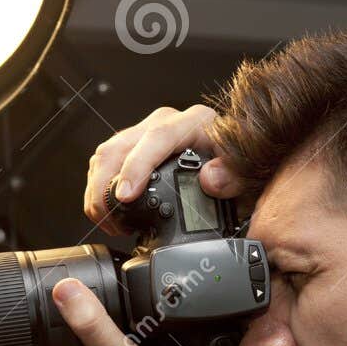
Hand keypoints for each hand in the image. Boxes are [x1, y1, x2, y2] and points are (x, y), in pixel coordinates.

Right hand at [84, 105, 246, 235]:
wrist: (237, 164)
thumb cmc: (240, 168)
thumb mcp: (247, 175)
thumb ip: (233, 176)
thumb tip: (210, 179)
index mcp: (195, 123)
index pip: (157, 139)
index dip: (137, 167)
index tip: (126, 195)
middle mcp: (167, 123)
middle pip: (120, 146)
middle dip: (106, 187)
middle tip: (111, 221)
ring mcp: (147, 132)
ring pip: (107, 154)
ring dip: (99, 191)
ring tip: (109, 222)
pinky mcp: (134, 145)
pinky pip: (106, 162)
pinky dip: (100, 189)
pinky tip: (109, 211)